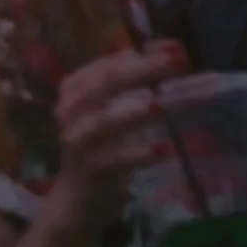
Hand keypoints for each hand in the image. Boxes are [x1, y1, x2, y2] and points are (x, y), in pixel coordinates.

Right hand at [43, 41, 185, 233]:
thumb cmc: (100, 146)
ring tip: (161, 106)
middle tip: (177, 62)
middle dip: (140, 72)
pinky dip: (135, 154)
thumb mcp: (109, 110)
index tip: (175, 49)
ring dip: (130, 114)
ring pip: (100, 123)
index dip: (139, 56)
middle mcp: (69, 112)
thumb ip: (131, 82)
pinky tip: (161, 149)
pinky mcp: (89, 173)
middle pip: (101, 86)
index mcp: (73, 91)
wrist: (77, 198)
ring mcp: (76, 143)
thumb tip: (168, 50)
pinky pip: (111, 161)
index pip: (104, 65)